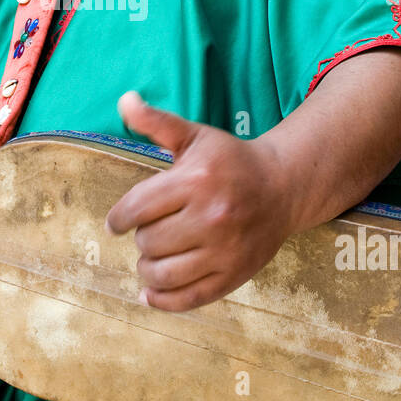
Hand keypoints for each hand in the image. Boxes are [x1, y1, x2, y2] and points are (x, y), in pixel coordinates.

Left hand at [105, 92, 296, 312]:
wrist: (284, 186)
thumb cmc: (230, 160)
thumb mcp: (195, 135)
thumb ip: (156, 121)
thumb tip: (124, 100)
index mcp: (196, 181)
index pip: (135, 210)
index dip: (118, 219)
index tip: (117, 223)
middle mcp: (211, 217)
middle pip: (148, 243)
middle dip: (141, 238)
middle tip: (150, 232)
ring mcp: (225, 250)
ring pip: (162, 275)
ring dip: (147, 268)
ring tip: (151, 258)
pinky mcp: (235, 275)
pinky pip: (188, 299)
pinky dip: (162, 300)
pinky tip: (149, 293)